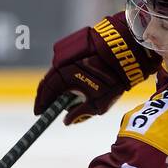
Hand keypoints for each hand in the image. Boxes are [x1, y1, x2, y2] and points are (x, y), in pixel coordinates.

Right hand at [34, 11, 160, 125]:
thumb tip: (67, 121)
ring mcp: (69, 53)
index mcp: (65, 76)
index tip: (39, 113)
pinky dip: (65, 73)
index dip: (41, 103)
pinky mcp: (76, 47)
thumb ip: (80, 113)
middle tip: (47, 106)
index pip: (46, 91)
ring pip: (57, 71)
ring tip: (61, 96)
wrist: (128, 51)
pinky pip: (65, 62)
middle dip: (47, 95)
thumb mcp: (98, 104)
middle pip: (49, 80)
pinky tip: (71, 81)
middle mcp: (63, 62)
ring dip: (57, 84)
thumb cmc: (114, 80)